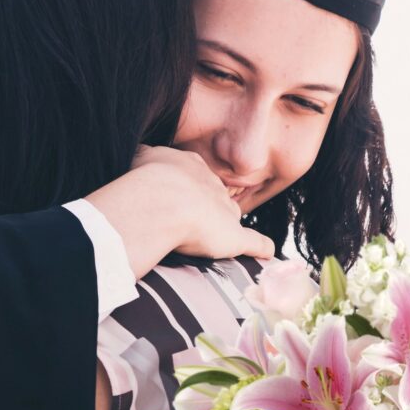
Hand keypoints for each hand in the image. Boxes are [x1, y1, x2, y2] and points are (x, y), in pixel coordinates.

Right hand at [87, 146, 274, 278]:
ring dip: (224, 226)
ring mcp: (226, 211)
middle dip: (204, 207)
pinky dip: (261, 248)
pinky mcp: (235, 237)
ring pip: (230, 215)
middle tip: (186, 221)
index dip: (187, 189)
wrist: (161, 201)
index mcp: (192, 167)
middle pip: (214, 195)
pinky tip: (266, 254)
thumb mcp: (143, 157)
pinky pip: (256, 243)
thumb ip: (145, 157)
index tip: (175, 200)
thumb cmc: (146, 180)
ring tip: (213, 240)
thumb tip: (142, 155)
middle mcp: (212, 186)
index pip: (196, 177)